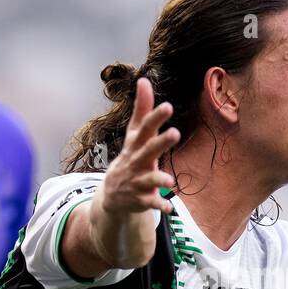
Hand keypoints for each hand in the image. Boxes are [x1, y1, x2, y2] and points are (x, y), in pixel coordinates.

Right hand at [101, 77, 179, 215]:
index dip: (155, 118)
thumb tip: (144, 80)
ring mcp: (137, 181)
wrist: (112, 193)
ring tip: (170, 181)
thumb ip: (142, 109)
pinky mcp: (140, 199)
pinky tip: (169, 207)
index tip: (168, 106)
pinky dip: (159, 205)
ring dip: (158, 178)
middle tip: (176, 133)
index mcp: (136, 144)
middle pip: (148, 150)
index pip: (145, 128)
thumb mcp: (134, 135)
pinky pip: (150, 202)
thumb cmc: (131, 157)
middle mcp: (136, 161)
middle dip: (161, 142)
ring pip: (148, 179)